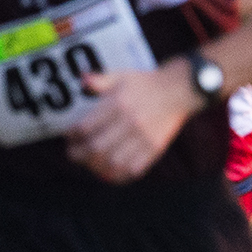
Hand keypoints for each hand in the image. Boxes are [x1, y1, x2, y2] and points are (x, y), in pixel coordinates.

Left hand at [65, 67, 192, 183]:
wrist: (180, 90)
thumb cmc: (147, 83)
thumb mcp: (122, 76)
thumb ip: (100, 80)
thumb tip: (82, 80)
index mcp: (119, 103)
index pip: (85, 127)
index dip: (72, 136)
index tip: (70, 136)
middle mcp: (130, 122)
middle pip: (96, 148)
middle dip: (79, 154)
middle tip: (74, 153)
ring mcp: (144, 137)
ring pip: (113, 162)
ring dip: (96, 167)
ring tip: (91, 163)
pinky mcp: (155, 148)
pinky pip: (134, 169)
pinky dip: (119, 175)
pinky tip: (110, 172)